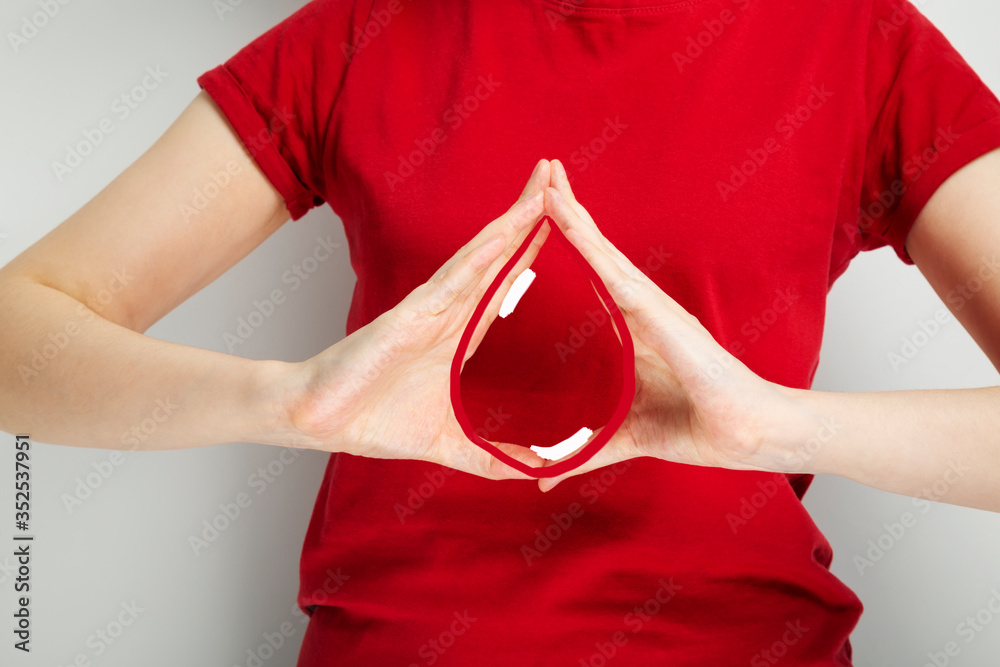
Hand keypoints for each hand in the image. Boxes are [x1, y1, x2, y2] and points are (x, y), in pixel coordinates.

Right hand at [282, 160, 553, 478]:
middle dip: (530, 218)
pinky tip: (507, 230)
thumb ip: (493, 457)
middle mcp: (448, 311)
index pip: (505, 285)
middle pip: (499, 256)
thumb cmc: (371, 420)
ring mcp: (430, 309)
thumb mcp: (450, 445)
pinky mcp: (410, 315)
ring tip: (543, 186)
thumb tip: (537, 473)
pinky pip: (453, 279)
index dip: (532, 253)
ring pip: (481, 257)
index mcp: (458, 334)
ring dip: (513, 221)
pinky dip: (481, 254)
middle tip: (560, 177)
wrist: (318, 419)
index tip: (565, 227)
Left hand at [536, 159, 814, 490]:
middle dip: (565, 212)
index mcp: (631, 328)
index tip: (535, 219)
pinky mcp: (658, 311)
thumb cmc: (695, 425)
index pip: (590, 277)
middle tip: (538, 175)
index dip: (566, 246)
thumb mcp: (619, 436)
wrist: (746, 433)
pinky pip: (613, 268)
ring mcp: (649, 304)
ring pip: (599, 250)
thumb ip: (580, 451)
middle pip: (593, 252)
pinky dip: (586, 239)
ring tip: (545, 179)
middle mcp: (638, 307)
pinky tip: (562, 213)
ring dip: (571, 213)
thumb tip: (541, 478)